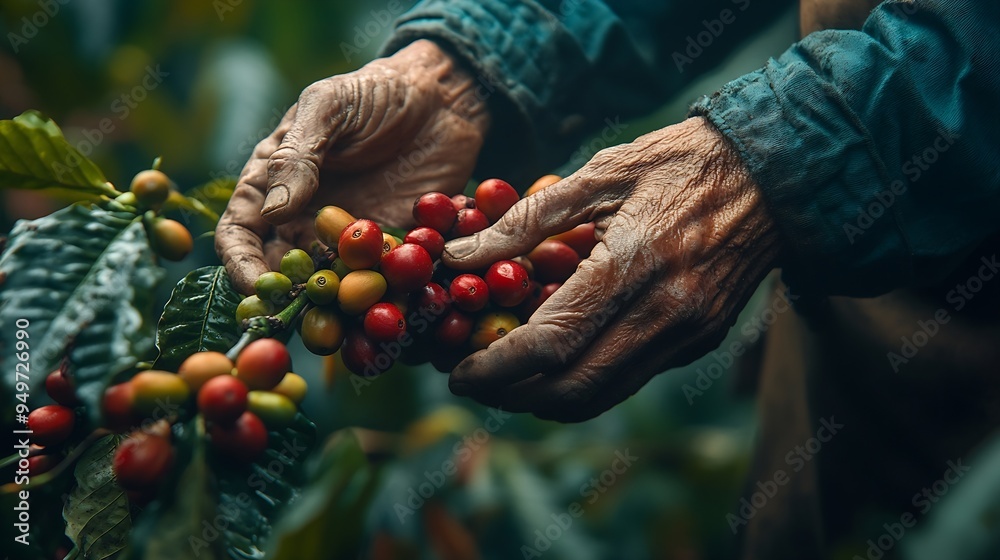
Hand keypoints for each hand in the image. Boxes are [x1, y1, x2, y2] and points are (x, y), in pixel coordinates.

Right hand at [216, 40, 489, 293]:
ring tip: (348, 326)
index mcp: (273, 187)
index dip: (241, 265)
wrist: (439, 100)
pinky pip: (381, 283)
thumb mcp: (328, 108)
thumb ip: (298, 155)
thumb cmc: (372, 94)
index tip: (257, 287)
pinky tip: (394, 308)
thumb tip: (274, 210)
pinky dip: (384, 299)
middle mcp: (303, 222)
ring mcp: (347, 240)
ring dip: (336, 310)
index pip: (240, 234)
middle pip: (281, 275)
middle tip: (302, 320)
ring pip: (330, 289)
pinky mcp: (391, 251)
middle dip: (287, 303)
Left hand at [441, 117, 781, 421]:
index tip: (458, 371)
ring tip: (506, 376)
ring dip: (544, 399)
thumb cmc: (678, 163)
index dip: (496, 367)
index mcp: (634, 265)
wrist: (770, 176)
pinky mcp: (699, 343)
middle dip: (511, 396)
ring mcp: (687, 335)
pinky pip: (629, 380)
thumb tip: (458, 255)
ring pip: (602, 397)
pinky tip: (557, 358)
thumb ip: (525, 220)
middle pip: (573, 390)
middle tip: (472, 380)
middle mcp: (664, 314)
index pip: (552, 343)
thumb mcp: (600, 173)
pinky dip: (583, 381)